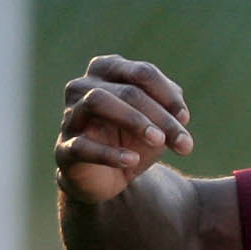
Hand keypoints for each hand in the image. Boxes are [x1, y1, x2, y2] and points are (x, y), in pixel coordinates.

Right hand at [55, 55, 194, 204]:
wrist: (108, 177)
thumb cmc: (133, 140)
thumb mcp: (158, 124)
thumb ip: (170, 112)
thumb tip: (179, 111)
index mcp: (108, 72)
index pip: (143, 72)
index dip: (168, 95)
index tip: (185, 118)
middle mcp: (83, 87)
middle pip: (127, 91)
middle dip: (161, 117)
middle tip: (184, 143)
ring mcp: (70, 116)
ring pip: (97, 101)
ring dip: (134, 120)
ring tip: (159, 141)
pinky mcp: (64, 149)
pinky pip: (82, 145)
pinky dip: (109, 153)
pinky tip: (132, 160)